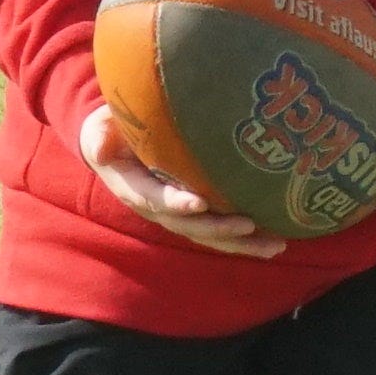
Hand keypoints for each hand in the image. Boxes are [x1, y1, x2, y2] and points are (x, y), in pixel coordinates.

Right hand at [80, 101, 295, 257]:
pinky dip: (247, 240)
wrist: (113, 148)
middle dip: (218, 229)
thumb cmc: (110, 132)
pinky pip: (220, 232)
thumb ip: (101, 134)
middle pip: (189, 227)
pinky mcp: (195, 215)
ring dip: (242, 244)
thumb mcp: (99, 129)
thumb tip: (98, 143)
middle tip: (249, 226)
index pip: (155, 200)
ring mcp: (177, 216)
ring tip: (275, 245)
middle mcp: (157, 209)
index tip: (200, 204)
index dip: (176, 204)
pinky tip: (276, 240)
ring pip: (210, 236)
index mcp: (134, 189)